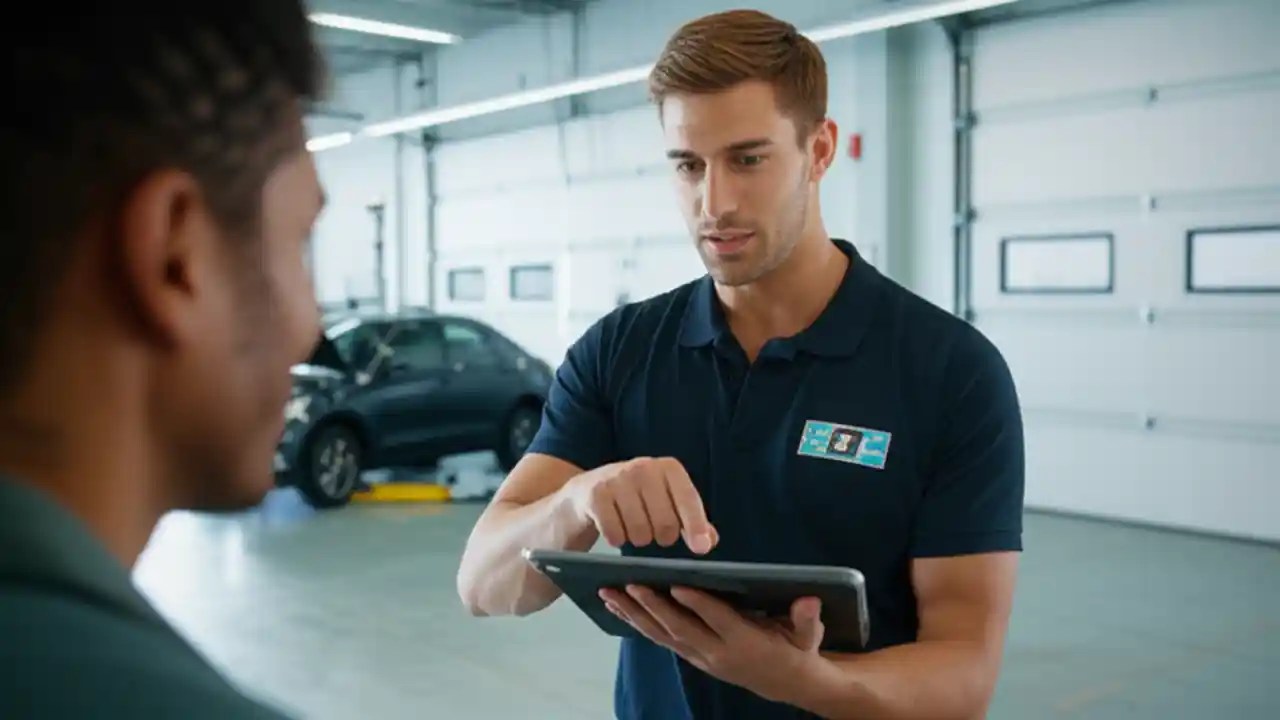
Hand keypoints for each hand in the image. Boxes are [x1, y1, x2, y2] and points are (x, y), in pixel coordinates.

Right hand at [565, 457, 717, 553]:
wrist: (583, 493)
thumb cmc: (634, 500)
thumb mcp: (665, 503)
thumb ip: (691, 522)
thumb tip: (708, 542)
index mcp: (667, 468)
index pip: (688, 498)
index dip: (696, 525)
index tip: (701, 549)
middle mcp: (643, 467)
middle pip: (665, 523)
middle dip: (662, 537)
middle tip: (654, 532)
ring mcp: (617, 479)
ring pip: (640, 532)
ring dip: (638, 539)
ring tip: (633, 528)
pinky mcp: (595, 495)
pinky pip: (615, 534)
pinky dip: (616, 539)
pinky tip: (614, 529)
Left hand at [600, 585, 823, 703]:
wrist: (788, 683)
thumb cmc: (797, 649)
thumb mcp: (809, 636)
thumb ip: (807, 620)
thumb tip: (809, 601)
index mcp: (745, 642)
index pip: (717, 620)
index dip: (698, 603)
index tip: (677, 584)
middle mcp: (718, 653)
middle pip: (680, 628)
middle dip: (653, 606)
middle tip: (630, 584)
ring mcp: (701, 657)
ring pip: (662, 635)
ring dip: (635, 614)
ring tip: (610, 593)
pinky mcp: (693, 656)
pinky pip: (661, 639)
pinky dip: (638, 623)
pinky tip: (619, 607)